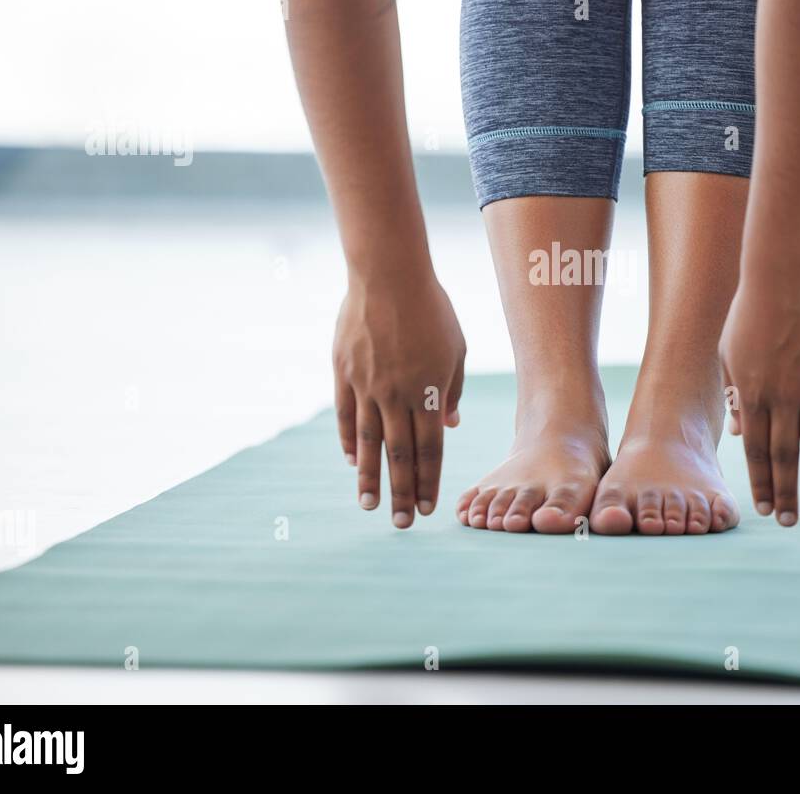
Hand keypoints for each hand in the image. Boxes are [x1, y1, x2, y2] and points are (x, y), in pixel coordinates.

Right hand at [333, 270, 465, 527]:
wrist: (389, 274)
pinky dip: (347, 440)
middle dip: (402, 492)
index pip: (430, 449)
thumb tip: (448, 424)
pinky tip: (349, 461)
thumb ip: (451, 389)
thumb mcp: (455, 348)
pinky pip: (345, 414)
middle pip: (399, 454)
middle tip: (402, 524)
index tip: (430, 508)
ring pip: (367, 442)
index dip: (430, 481)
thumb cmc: (432, 309)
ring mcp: (366, 385)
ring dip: (368, 477)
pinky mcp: (343, 372)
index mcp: (428, 392)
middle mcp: (396, 395)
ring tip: (369, 506)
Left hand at [719, 279, 799, 525]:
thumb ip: (734, 395)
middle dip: (786, 492)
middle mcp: (781, 397)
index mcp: (750, 394)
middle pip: (784, 456)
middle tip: (790, 522)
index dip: (760, 482)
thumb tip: (737, 435)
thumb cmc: (749, 313)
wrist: (784, 278)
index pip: (754, 450)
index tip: (764, 508)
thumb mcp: (729, 353)